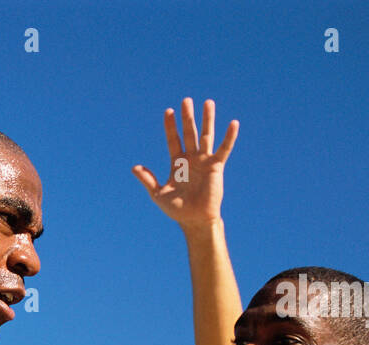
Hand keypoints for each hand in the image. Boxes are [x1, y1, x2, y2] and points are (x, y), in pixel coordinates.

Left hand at [132, 97, 237, 228]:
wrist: (194, 220)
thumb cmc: (177, 209)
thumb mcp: (158, 194)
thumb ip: (148, 180)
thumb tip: (134, 167)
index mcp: (177, 163)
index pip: (173, 139)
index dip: (171, 126)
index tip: (168, 111)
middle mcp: (191, 158)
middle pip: (189, 133)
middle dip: (187, 117)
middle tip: (186, 100)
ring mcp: (204, 161)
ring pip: (206, 136)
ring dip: (207, 119)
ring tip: (208, 102)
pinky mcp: (216, 166)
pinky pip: (224, 149)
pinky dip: (229, 137)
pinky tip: (233, 123)